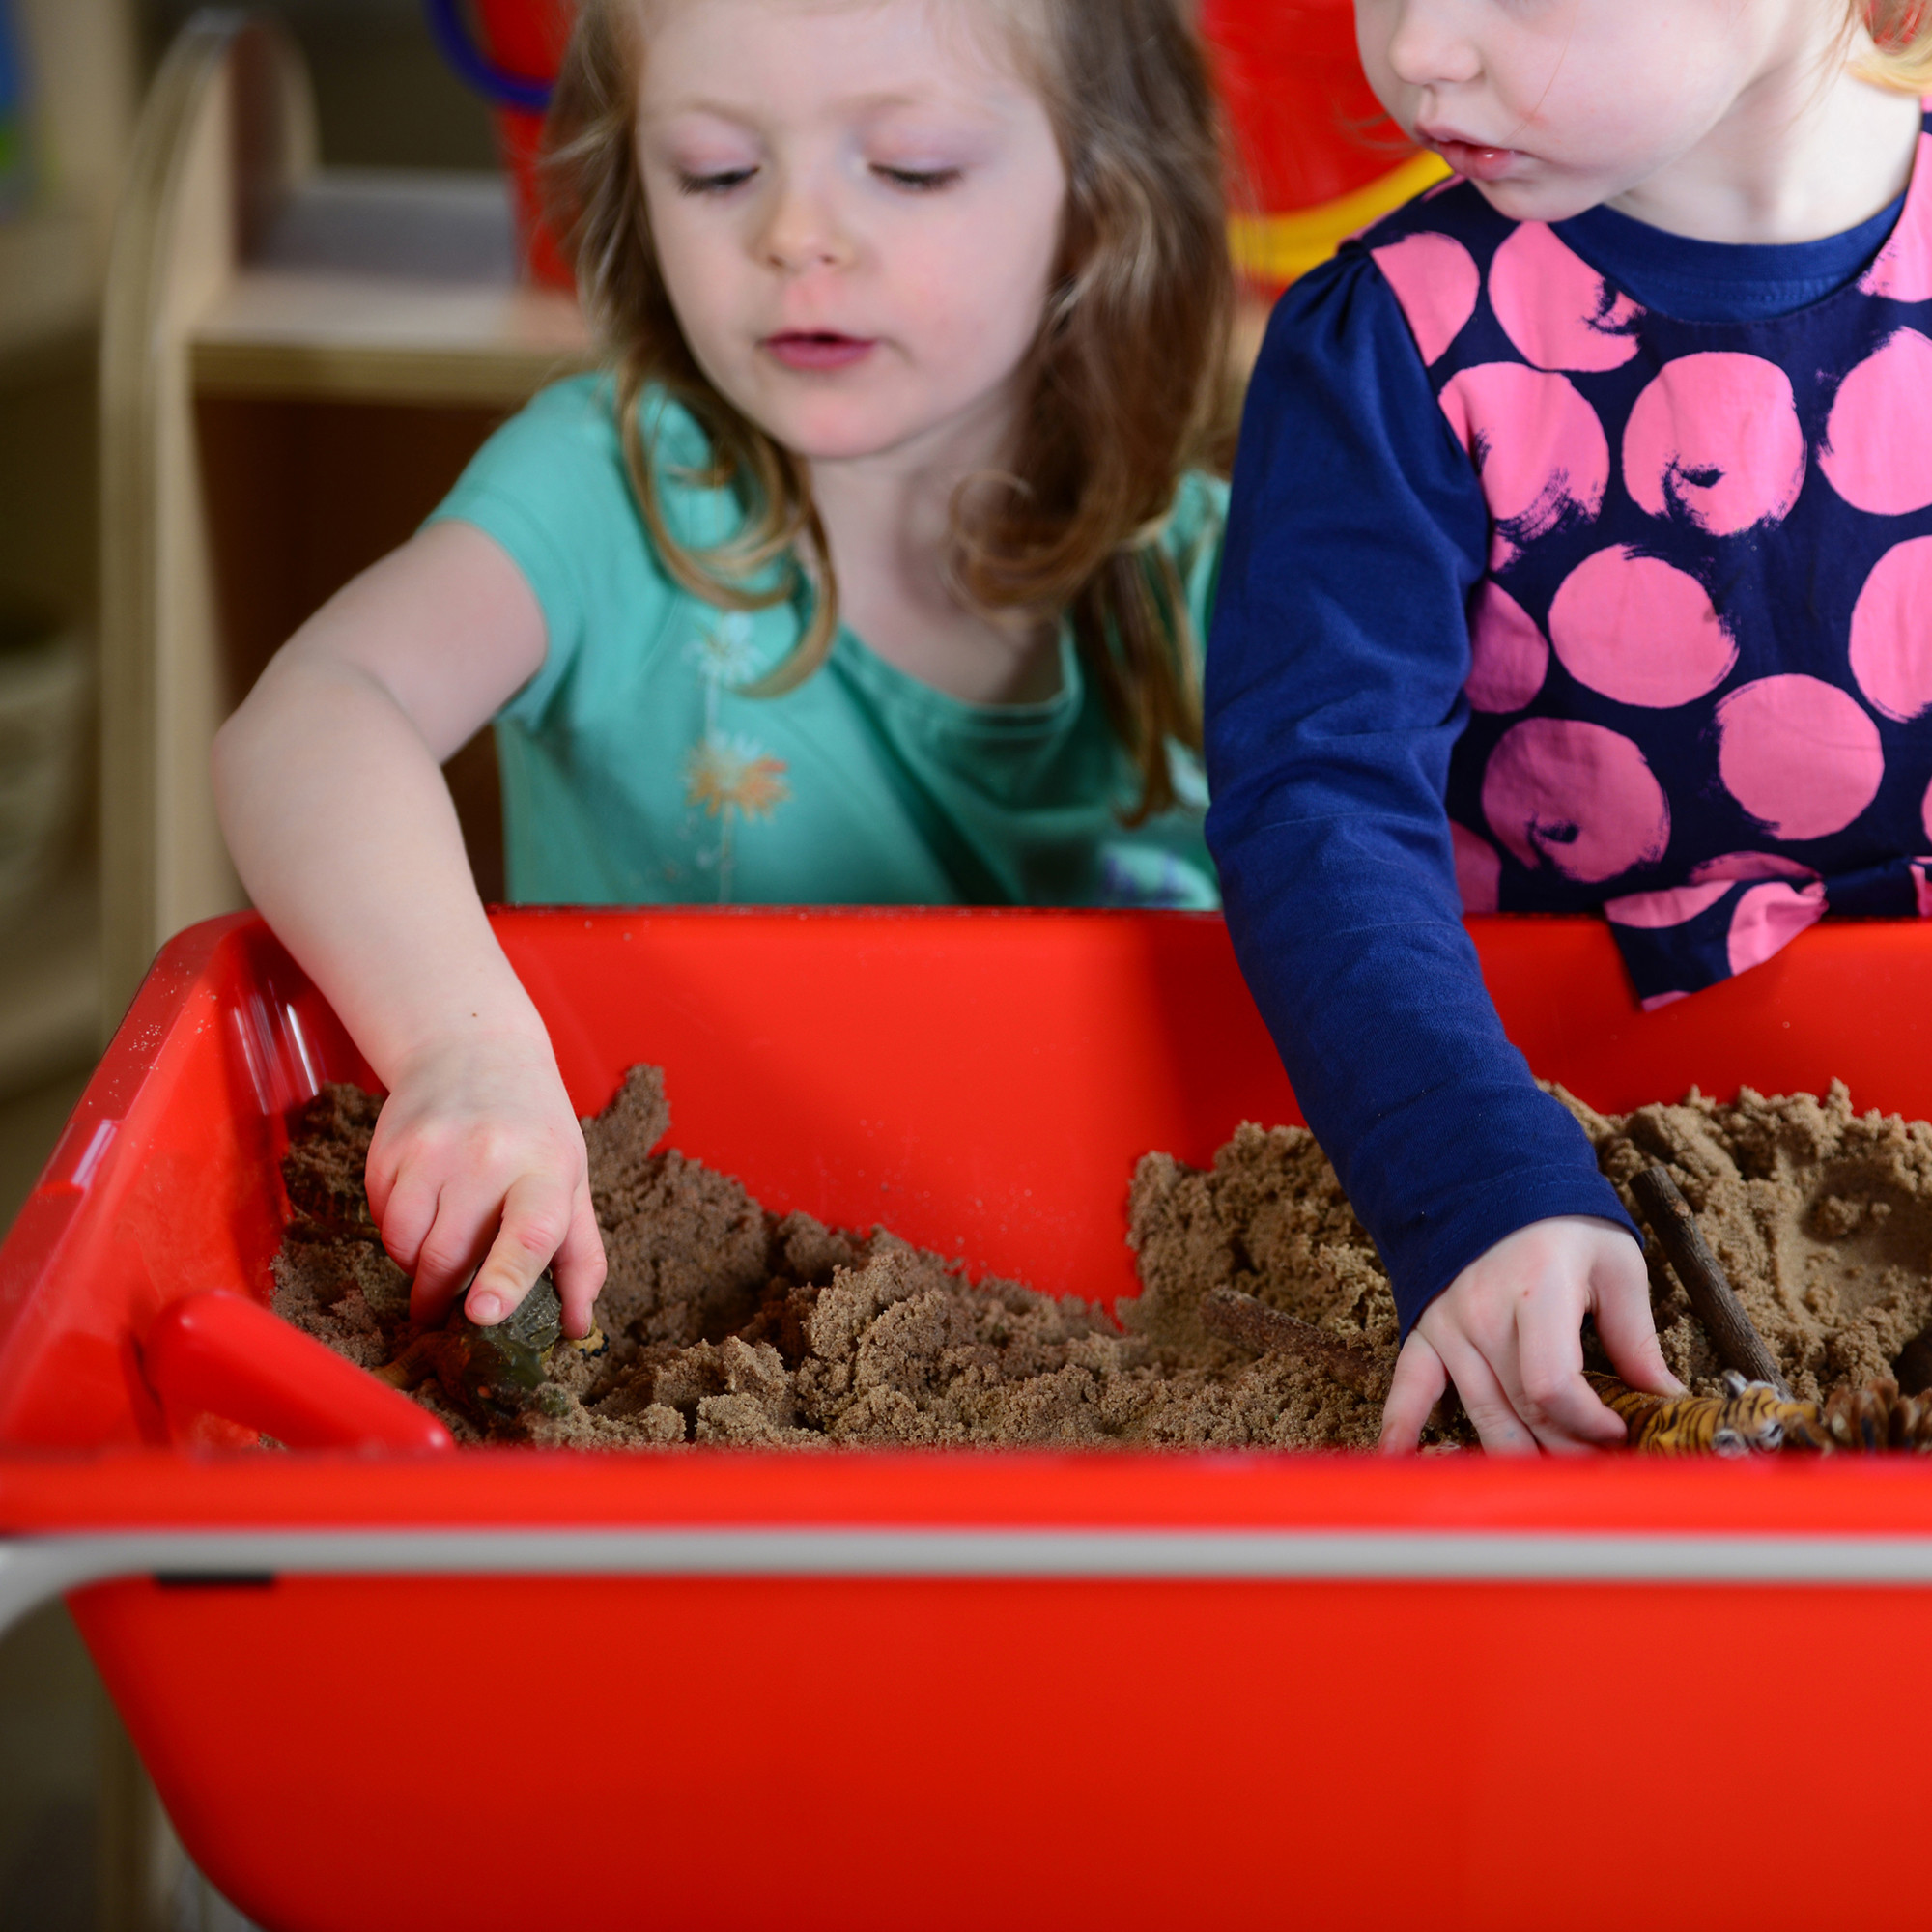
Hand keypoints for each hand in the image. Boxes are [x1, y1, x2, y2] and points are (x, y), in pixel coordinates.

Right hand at [362, 1030, 605, 1337]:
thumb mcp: (572, 1181)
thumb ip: (579, 1257)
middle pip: (451, 1255)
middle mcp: (488, 1156)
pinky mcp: (389, 1150)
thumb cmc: (534, 1129)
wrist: (474, 1049)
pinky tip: (421, 1216)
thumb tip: (578, 1329)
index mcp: (547, 1168)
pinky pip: (382, 1220)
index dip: (507, 1279)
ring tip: (439, 1256)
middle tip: (448, 1315)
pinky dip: (398, 1237)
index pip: (530, 1232)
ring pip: (407, 1246)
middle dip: (443, 1299)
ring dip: (418, 1270)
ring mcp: (432, 1151)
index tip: (483, 1318)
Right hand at [1379, 1215, 1681, 1455]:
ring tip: (1550, 1484)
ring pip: (1482, 1413)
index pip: (1552, 1385)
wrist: (1497, 1185)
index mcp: (1536, 1293)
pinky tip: (1397, 1456)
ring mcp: (1450, 1326)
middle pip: (1522, 1409)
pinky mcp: (1428, 1332)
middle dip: (1566, 1450)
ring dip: (1517, 1457)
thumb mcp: (1615, 1266)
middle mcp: (1484, 1314)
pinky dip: (1401, 1423)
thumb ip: (1636, 1336)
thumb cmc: (1564, 1226)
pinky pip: (1410, 1385)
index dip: (1589, 1424)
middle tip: (1599, 1469)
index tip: (1620, 1431)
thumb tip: (1665, 1398)